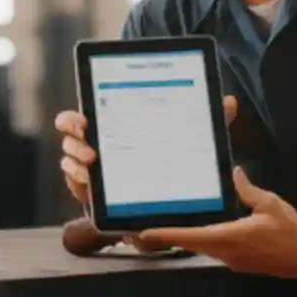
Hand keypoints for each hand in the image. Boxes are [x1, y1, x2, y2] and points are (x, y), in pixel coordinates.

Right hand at [54, 95, 238, 204]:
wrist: (167, 188)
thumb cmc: (172, 152)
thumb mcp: (190, 135)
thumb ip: (207, 119)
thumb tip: (229, 102)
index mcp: (110, 125)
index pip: (77, 117)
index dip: (73, 119)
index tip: (86, 122)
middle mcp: (94, 145)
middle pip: (68, 140)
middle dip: (74, 144)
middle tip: (91, 152)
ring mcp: (91, 170)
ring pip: (69, 166)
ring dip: (76, 168)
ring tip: (92, 172)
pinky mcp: (95, 194)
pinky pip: (77, 190)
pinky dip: (80, 189)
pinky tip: (91, 190)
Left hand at [138, 167, 296, 279]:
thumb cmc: (291, 230)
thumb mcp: (268, 203)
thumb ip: (247, 189)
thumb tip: (234, 173)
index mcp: (229, 237)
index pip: (190, 236)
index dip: (166, 234)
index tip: (144, 234)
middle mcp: (227, 253)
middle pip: (192, 244)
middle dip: (170, 238)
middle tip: (147, 231)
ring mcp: (234, 261)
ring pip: (204, 248)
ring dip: (188, 239)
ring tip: (170, 229)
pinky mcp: (242, 263)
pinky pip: (218, 250)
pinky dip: (206, 241)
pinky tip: (205, 231)